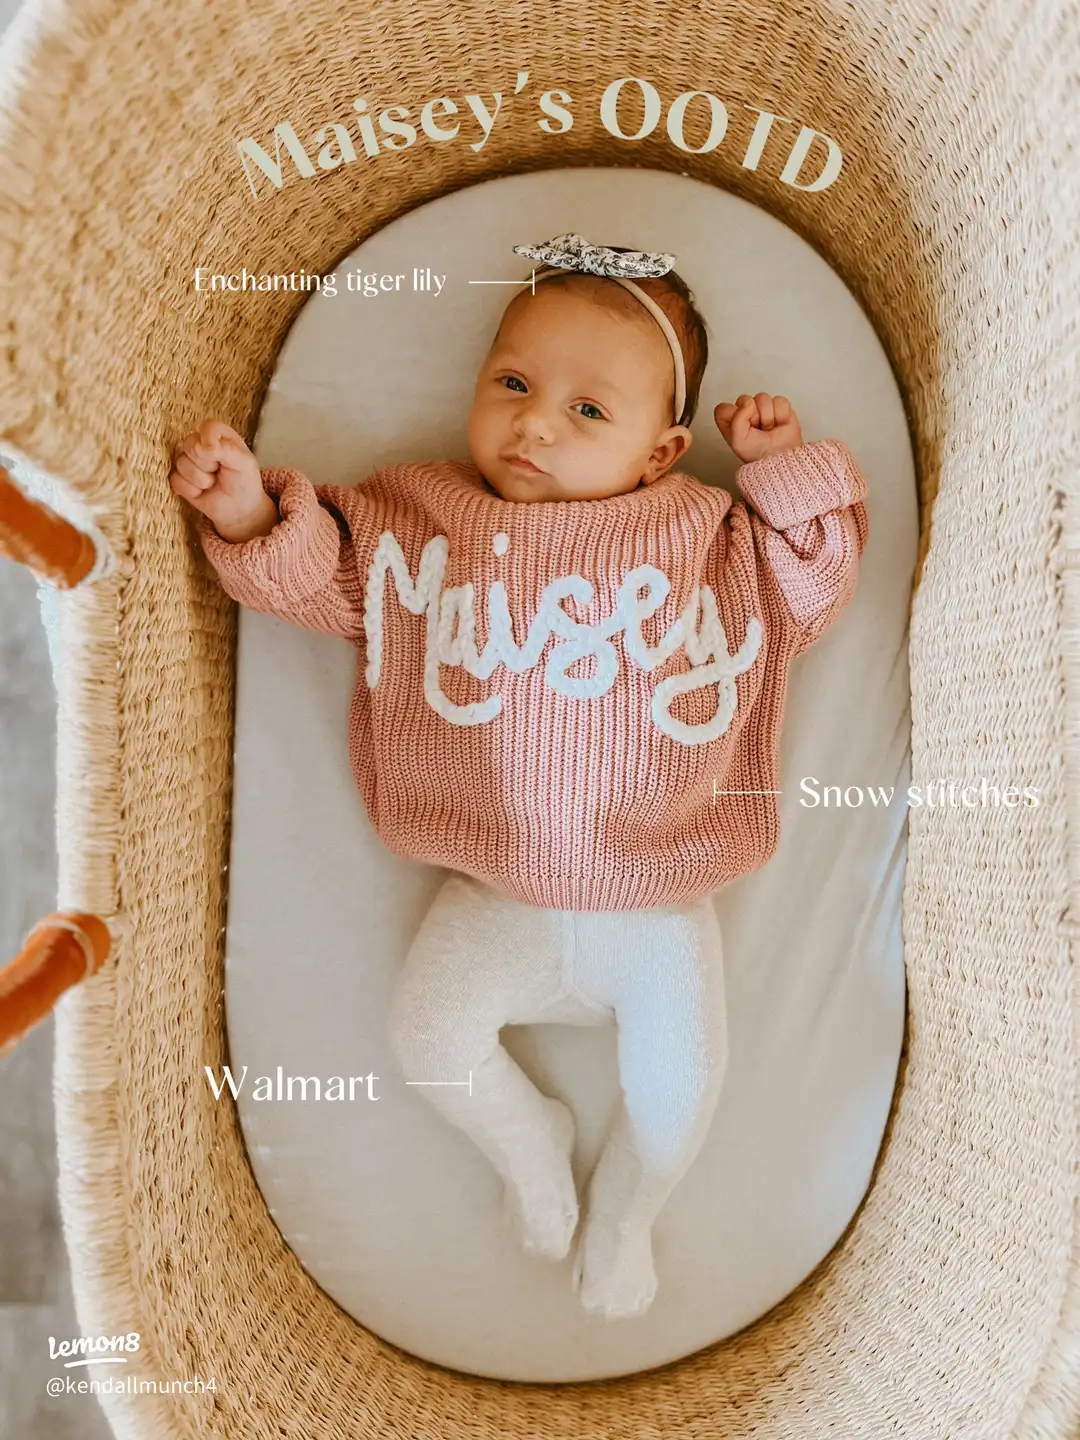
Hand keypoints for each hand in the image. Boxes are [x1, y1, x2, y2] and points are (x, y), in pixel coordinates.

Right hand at [169, 420, 273, 540]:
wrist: (239, 509)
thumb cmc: (244, 482)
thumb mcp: (244, 463)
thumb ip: (226, 448)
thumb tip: (204, 445)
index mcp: (220, 435)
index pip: (208, 427)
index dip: (211, 443)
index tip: (222, 459)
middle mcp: (201, 444)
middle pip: (191, 444)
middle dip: (208, 464)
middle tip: (220, 472)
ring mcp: (188, 460)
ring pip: (182, 464)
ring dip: (202, 480)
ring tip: (213, 483)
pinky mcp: (179, 478)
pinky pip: (176, 480)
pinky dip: (192, 490)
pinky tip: (202, 492)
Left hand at [714, 393, 802, 463]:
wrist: (781, 457)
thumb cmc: (759, 453)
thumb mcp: (738, 442)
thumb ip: (736, 420)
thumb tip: (748, 403)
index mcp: (730, 421)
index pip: (723, 408)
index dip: (733, 417)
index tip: (741, 429)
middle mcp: (744, 412)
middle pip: (744, 399)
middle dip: (753, 416)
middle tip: (757, 430)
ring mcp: (761, 407)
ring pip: (763, 398)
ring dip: (768, 417)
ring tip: (769, 428)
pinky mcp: (778, 405)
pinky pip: (779, 401)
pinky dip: (781, 415)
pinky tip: (779, 424)